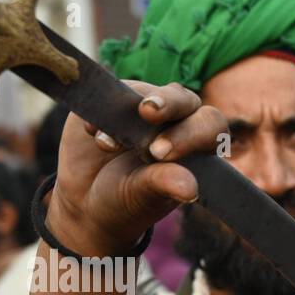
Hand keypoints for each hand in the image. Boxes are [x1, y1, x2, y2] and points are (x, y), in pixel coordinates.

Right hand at [45, 81, 227, 256]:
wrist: (84, 200)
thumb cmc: (125, 202)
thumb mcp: (141, 198)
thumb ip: (164, 186)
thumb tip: (190, 189)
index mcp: (195, 148)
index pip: (210, 127)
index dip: (191, 133)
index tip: (160, 152)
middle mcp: (175, 122)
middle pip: (183, 99)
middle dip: (168, 103)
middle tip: (147, 112)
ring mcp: (143, 109)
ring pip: (145, 91)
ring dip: (126, 110)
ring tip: (106, 145)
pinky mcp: (112, 100)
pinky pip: (109, 91)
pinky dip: (101, 107)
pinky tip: (91, 132)